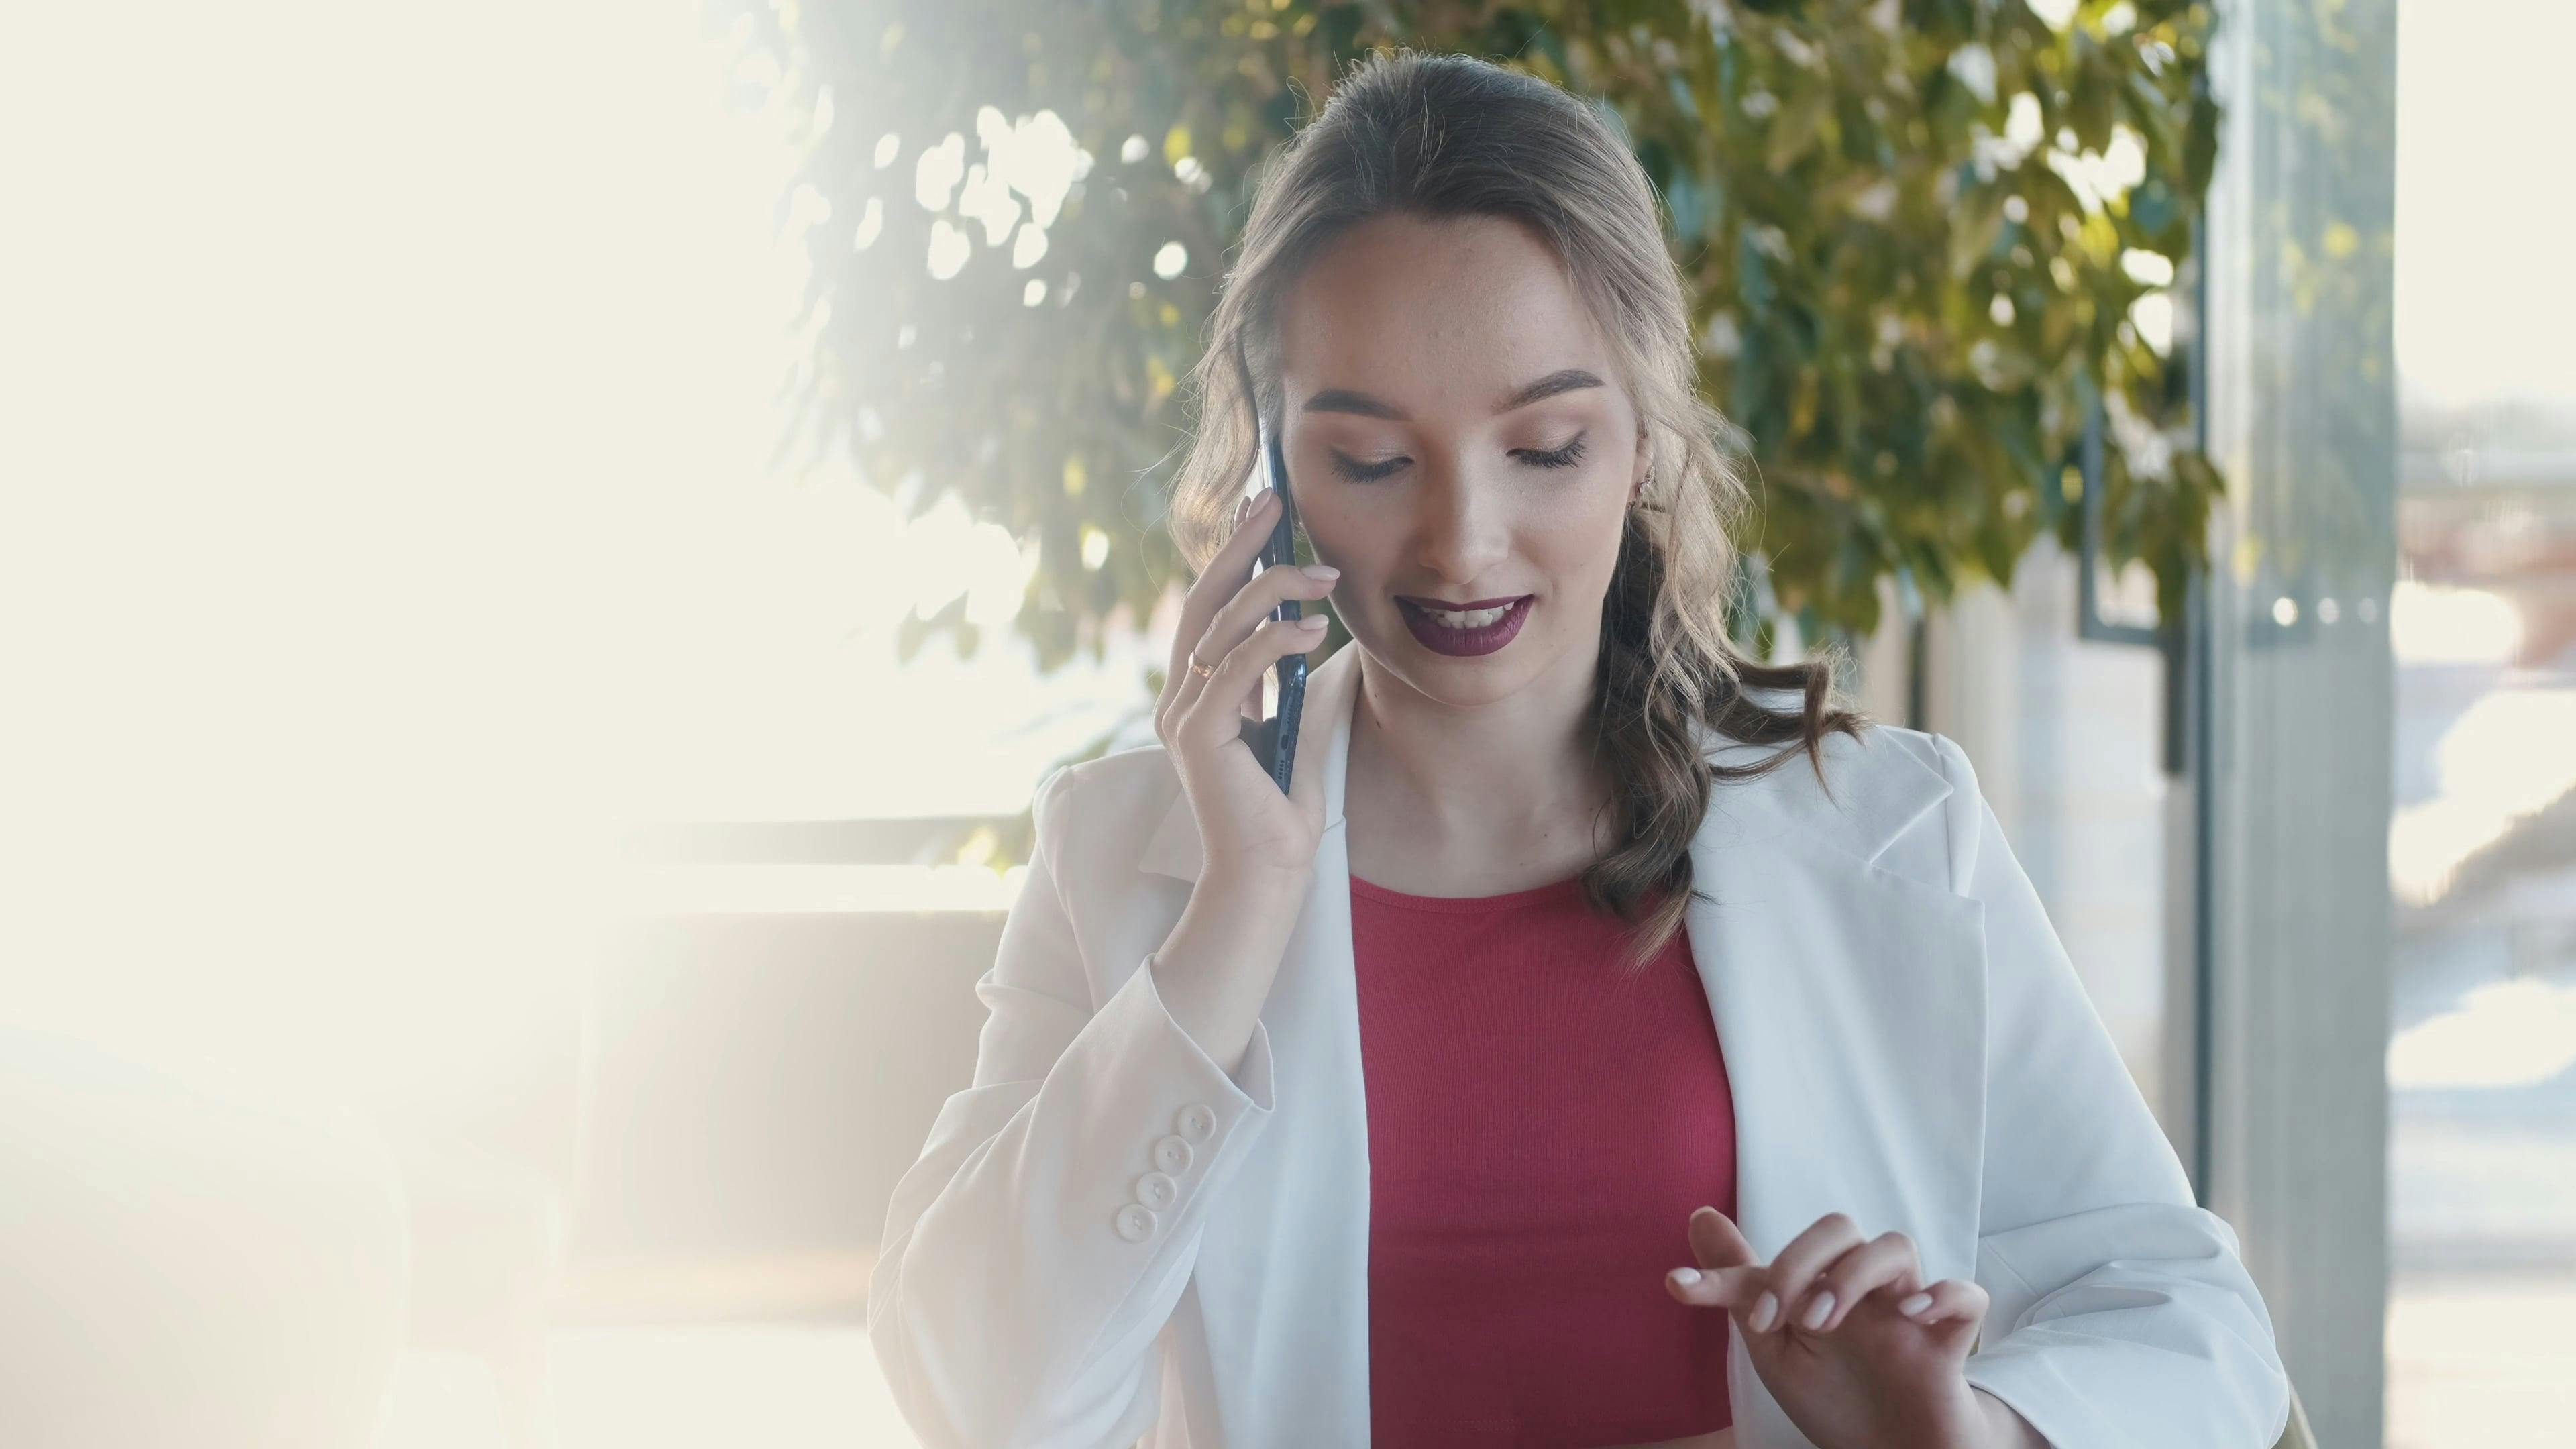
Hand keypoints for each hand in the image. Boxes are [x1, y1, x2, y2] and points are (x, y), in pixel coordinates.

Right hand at [1153, 488, 1336, 882]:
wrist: (1268, 875)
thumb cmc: (1283, 811)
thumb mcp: (1296, 727)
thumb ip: (1293, 680)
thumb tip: (1317, 626)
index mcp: (1198, 694)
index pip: (1211, 607)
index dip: (1235, 555)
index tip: (1265, 510)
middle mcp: (1181, 699)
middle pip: (1204, 600)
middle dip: (1241, 546)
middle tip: (1275, 500)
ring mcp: (1184, 716)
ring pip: (1220, 627)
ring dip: (1273, 590)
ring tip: (1323, 573)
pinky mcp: (1198, 737)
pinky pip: (1236, 670)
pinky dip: (1276, 641)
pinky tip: (1316, 628)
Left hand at [1664, 1207, 2031, 1448]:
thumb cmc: (1833, 1398)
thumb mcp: (1775, 1347)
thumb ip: (1741, 1286)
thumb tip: (1698, 1214)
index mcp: (1817, 1289)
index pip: (1775, 1256)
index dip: (1726, 1271)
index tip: (1681, 1289)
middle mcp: (1862, 1291)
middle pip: (1841, 1228)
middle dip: (1800, 1261)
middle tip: (1781, 1318)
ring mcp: (1907, 1313)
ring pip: (1895, 1246)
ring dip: (1852, 1275)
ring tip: (1824, 1321)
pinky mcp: (1949, 1345)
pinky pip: (1968, 1297)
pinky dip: (1944, 1295)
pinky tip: (1912, 1315)